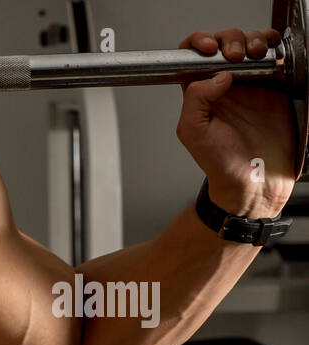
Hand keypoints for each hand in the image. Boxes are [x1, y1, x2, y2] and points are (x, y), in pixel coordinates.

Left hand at [176, 28, 296, 216]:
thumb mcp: (194, 133)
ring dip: (252, 40)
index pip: (192, 58)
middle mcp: (223, 86)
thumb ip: (195, 100)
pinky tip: (271, 51)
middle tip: (236, 56)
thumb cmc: (222, 164)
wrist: (257, 180)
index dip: (198, 44)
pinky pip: (276, 56)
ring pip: (249, 46)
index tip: (208, 48)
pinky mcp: (275, 86)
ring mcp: (251, 84)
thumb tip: (216, 75)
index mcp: (199, 94)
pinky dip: (273, 45)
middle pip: (223, 44)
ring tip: (255, 54)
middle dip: (229, 40)